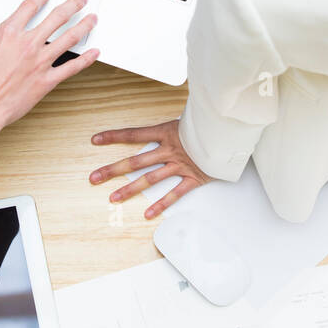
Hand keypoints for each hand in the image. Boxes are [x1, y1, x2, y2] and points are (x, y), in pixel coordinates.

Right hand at [0, 0, 99, 138]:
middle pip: (57, 17)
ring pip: (69, 38)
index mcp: (8, 33)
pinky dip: (86, 59)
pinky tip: (94, 52)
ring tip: (93, 18)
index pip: (30, 6)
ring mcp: (40, 62)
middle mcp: (28, 44)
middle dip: (73, 5)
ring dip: (84, 26)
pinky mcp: (46, 81)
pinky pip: (72, 67)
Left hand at [89, 120, 210, 217]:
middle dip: (113, 170)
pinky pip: (175, 193)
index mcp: (167, 132)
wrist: (233, 131)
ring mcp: (180, 164)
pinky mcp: (194, 177)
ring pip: (150, 179)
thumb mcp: (191, 115)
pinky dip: (162, 204)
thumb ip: (177, 119)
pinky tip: (149, 214)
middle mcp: (170, 149)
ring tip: (114, 198)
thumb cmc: (212, 122)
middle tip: (94, 178)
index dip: (114, 136)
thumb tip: (170, 113)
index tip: (96, 140)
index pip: (134, 134)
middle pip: (136, 161)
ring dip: (130, 189)